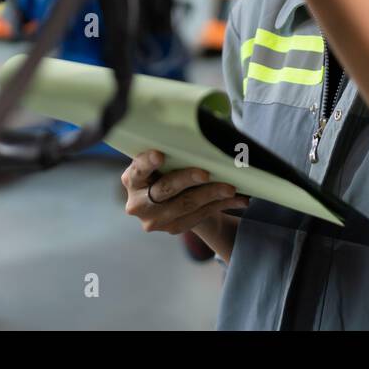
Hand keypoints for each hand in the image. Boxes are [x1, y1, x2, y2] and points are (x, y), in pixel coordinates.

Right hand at [121, 149, 248, 236]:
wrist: (172, 199)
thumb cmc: (167, 169)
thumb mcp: (162, 161)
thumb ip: (171, 154)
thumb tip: (198, 140)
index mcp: (131, 179)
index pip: (137, 171)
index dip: (147, 163)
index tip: (160, 155)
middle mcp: (138, 203)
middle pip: (164, 190)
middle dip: (187, 179)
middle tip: (206, 173)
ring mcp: (155, 220)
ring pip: (185, 205)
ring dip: (211, 195)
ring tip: (231, 188)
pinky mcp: (173, 229)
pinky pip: (199, 216)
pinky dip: (220, 206)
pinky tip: (238, 199)